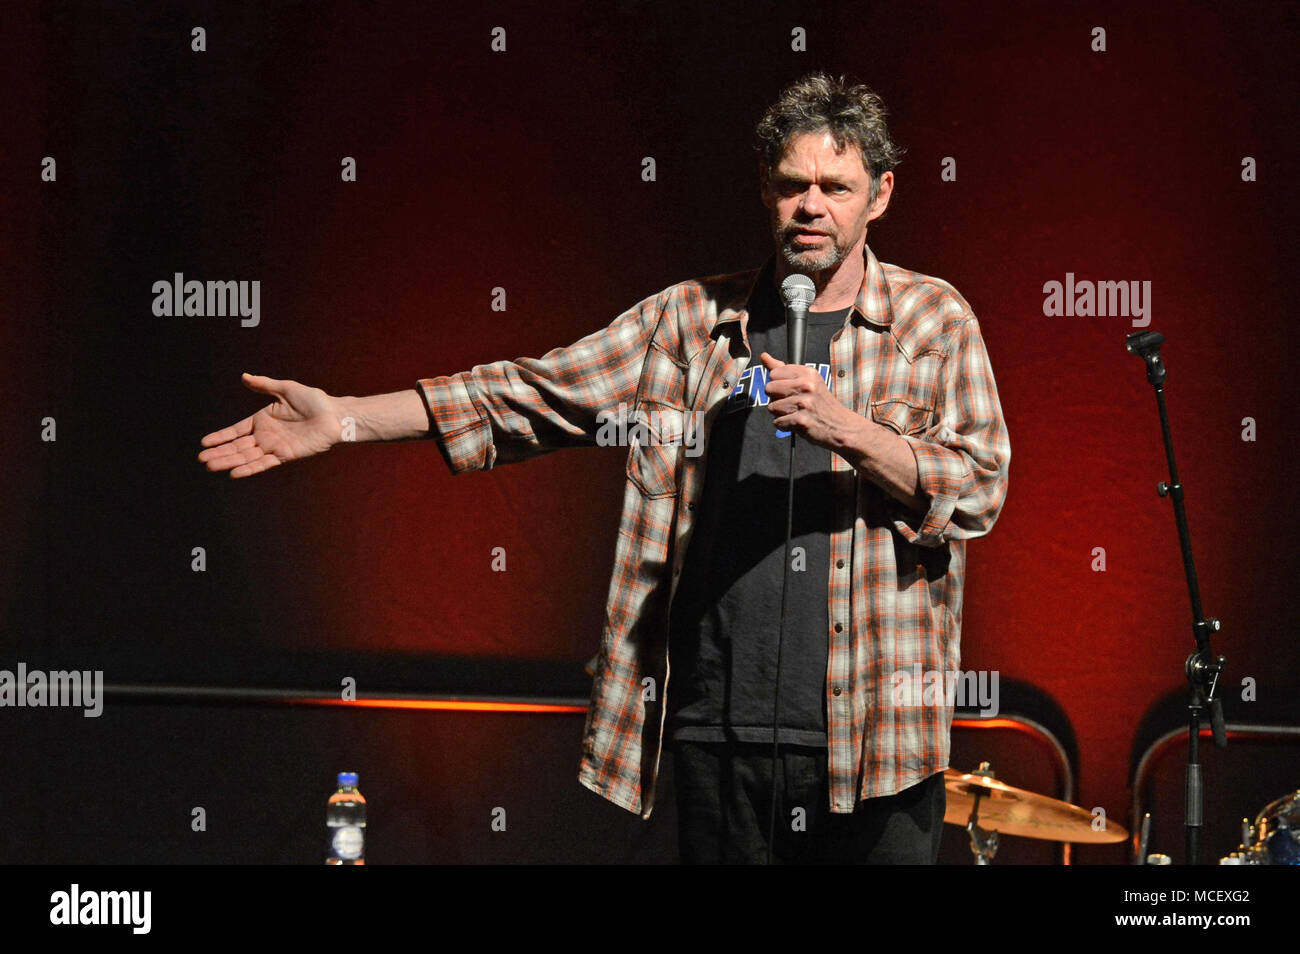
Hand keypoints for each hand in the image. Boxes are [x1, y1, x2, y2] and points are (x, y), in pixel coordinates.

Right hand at [198, 373, 342, 477]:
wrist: (335, 415)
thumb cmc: (315, 401)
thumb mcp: (286, 389)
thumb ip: (264, 385)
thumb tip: (244, 376)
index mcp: (263, 419)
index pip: (236, 430)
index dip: (221, 436)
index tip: (204, 443)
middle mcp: (265, 435)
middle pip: (237, 446)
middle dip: (219, 453)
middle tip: (202, 459)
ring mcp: (274, 446)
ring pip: (246, 457)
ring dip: (229, 462)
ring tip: (210, 467)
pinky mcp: (285, 455)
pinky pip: (263, 463)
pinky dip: (249, 469)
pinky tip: (234, 473)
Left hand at [758, 351, 858, 448]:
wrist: (841, 426)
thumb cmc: (821, 404)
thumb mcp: (808, 381)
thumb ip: (783, 369)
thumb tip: (764, 357)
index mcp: (808, 373)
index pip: (774, 374)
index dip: (778, 384)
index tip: (791, 391)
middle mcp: (806, 386)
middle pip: (769, 389)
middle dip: (776, 399)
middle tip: (792, 404)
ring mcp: (804, 403)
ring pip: (771, 407)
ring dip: (781, 414)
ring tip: (797, 414)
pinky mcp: (801, 421)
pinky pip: (777, 422)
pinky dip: (784, 426)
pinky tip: (797, 423)